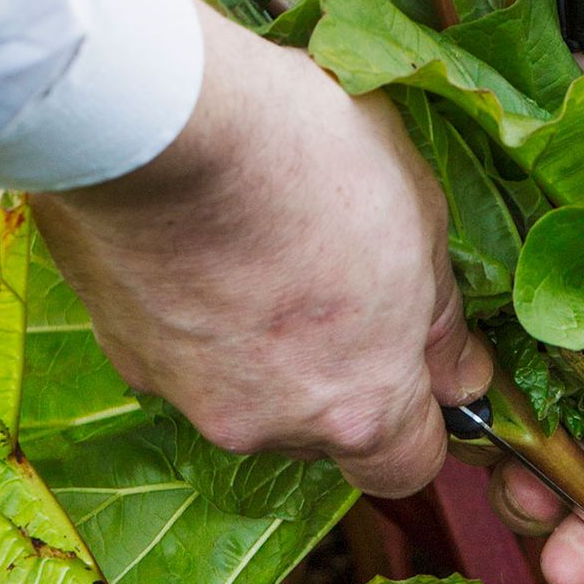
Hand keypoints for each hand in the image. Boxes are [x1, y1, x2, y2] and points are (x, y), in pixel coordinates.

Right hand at [32, 0, 491, 497]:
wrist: (160, 115)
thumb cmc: (309, 159)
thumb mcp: (421, 223)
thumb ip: (442, 323)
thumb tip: (460, 376)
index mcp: (359, 408)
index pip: (405, 468)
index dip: (416, 423)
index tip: (414, 371)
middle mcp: (271, 426)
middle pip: (320, 432)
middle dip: (336, 376)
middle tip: (335, 288)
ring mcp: (188, 396)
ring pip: (246, 396)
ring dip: (261, 351)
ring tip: (262, 254)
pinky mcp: (123, 353)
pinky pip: (180, 357)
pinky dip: (197, 321)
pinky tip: (201, 250)